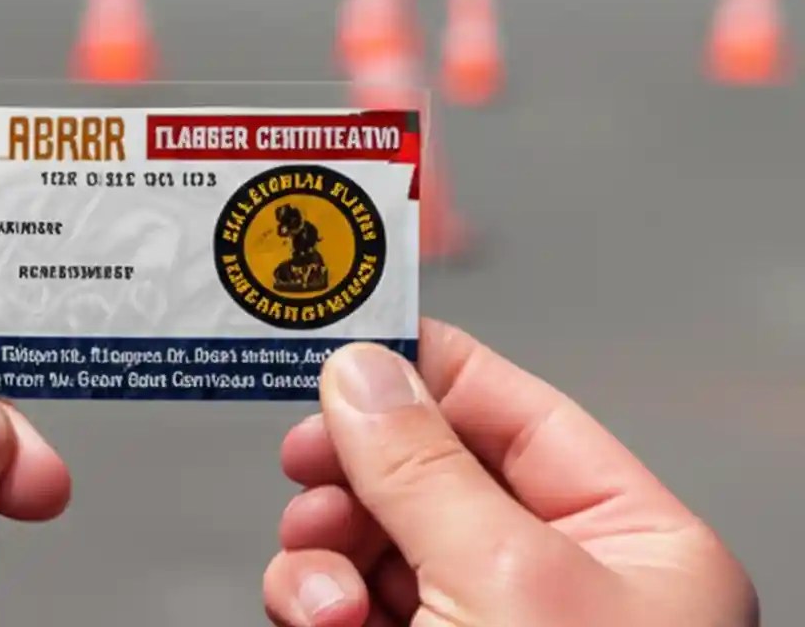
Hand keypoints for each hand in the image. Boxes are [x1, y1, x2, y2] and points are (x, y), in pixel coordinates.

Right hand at [264, 320, 757, 626]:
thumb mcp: (502, 586)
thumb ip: (424, 468)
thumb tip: (365, 371)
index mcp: (630, 548)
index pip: (521, 416)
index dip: (433, 371)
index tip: (348, 340)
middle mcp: (556, 589)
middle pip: (431, 474)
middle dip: (359, 472)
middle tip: (307, 461)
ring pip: (374, 543)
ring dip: (327, 550)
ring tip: (322, 579)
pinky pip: (346, 607)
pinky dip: (315, 604)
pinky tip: (321, 625)